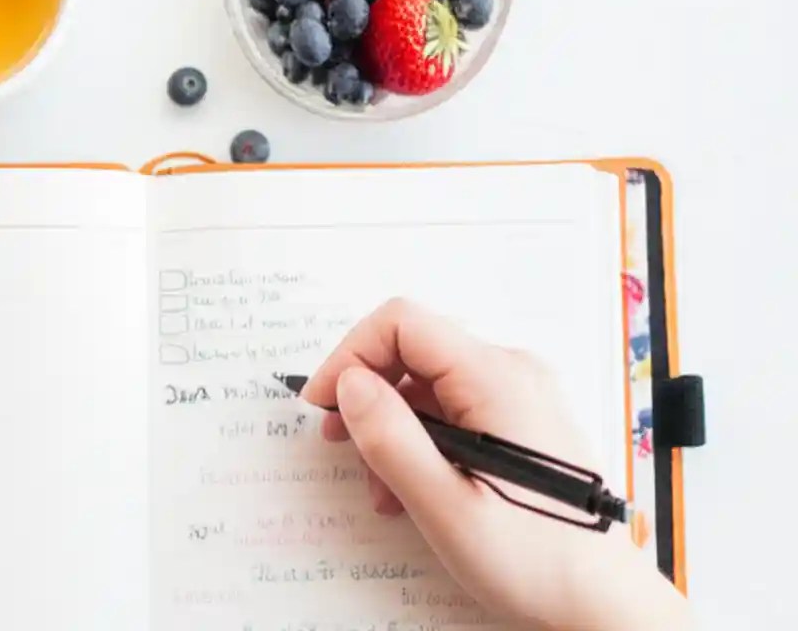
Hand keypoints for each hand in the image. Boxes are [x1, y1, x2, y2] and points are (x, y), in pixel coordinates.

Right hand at [302, 298, 690, 630]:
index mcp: (495, 378)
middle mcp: (512, 371)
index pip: (403, 322)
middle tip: (339, 445)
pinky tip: (413, 489)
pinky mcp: (522, 420)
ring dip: (392, 426)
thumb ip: (391, 438)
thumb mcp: (445, 504)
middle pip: (414, 350)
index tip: (322, 404)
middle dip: (367, 394)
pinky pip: (455, 408)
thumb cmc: (533, 557)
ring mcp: (521, 394)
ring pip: (429, 384)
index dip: (350, 354)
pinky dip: (422, 439)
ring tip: (382, 488)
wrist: (601, 600)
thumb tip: (350, 383)